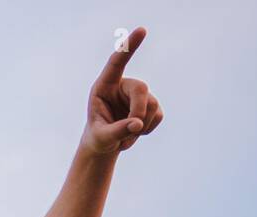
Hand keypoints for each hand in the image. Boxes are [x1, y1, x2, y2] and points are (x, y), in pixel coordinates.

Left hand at [81, 26, 162, 154]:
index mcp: (104, 86)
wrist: (105, 145)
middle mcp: (122, 86)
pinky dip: (148, 129)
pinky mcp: (150, 105)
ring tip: (125, 138)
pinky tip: (135, 134)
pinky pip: (158, 115)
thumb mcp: (101, 137)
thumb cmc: (98, 138)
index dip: (129, 47)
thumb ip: (116, 130)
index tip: (142, 30)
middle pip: (141, 89)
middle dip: (139, 112)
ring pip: (152, 104)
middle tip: (131, 131)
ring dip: (142, 126)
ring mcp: (138, 95)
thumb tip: (137, 124)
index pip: (117, 62)